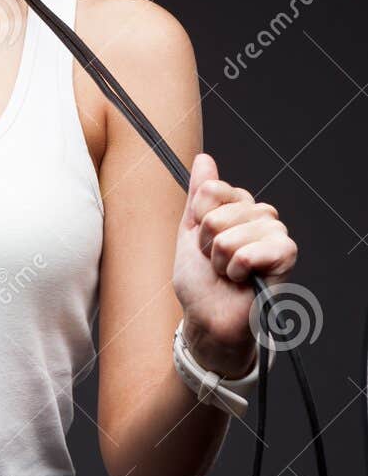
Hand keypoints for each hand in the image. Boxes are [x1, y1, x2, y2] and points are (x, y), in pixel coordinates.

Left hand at [173, 152, 297, 375]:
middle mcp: (261, 213)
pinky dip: (237, 271)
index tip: (202, 241)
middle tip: (217, 262)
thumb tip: (204, 159)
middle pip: (217, 214)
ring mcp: (275, 232)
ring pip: (228, 236)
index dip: (198, 221)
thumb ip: (198, 196)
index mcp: (239, 205)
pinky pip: (248, 252)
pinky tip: (243, 279)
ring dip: (220, 262)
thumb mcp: (189, 232)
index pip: (211, 190)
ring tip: (229, 273)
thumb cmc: (202, 280)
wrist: (210, 317)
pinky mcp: (285, 254)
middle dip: (207, 244)